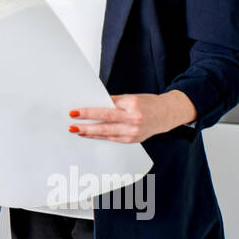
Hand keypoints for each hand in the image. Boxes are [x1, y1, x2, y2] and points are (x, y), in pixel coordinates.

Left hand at [68, 91, 196, 143]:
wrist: (166, 114)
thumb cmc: (147, 103)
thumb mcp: (131, 98)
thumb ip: (113, 102)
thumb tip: (94, 104)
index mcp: (132, 105)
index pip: (106, 108)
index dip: (89, 111)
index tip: (75, 111)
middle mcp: (133, 119)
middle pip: (105, 122)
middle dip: (86, 124)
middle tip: (72, 124)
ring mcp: (133, 132)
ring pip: (107, 133)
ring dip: (90, 132)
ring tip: (76, 131)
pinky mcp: (133, 140)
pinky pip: (112, 139)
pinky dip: (100, 137)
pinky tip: (89, 135)